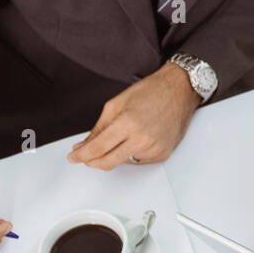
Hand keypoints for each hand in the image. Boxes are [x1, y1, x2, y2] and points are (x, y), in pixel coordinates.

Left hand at [68, 63, 200, 168]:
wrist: (180, 90)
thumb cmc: (151, 92)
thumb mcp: (116, 104)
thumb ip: (99, 128)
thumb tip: (85, 145)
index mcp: (127, 123)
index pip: (97, 148)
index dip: (81, 155)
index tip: (74, 157)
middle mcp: (142, 139)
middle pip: (108, 162)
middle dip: (92, 162)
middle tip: (86, 157)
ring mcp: (154, 148)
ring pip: (124, 162)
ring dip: (115, 154)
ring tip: (123, 135)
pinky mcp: (163, 153)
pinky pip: (139, 161)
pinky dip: (132, 153)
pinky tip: (137, 139)